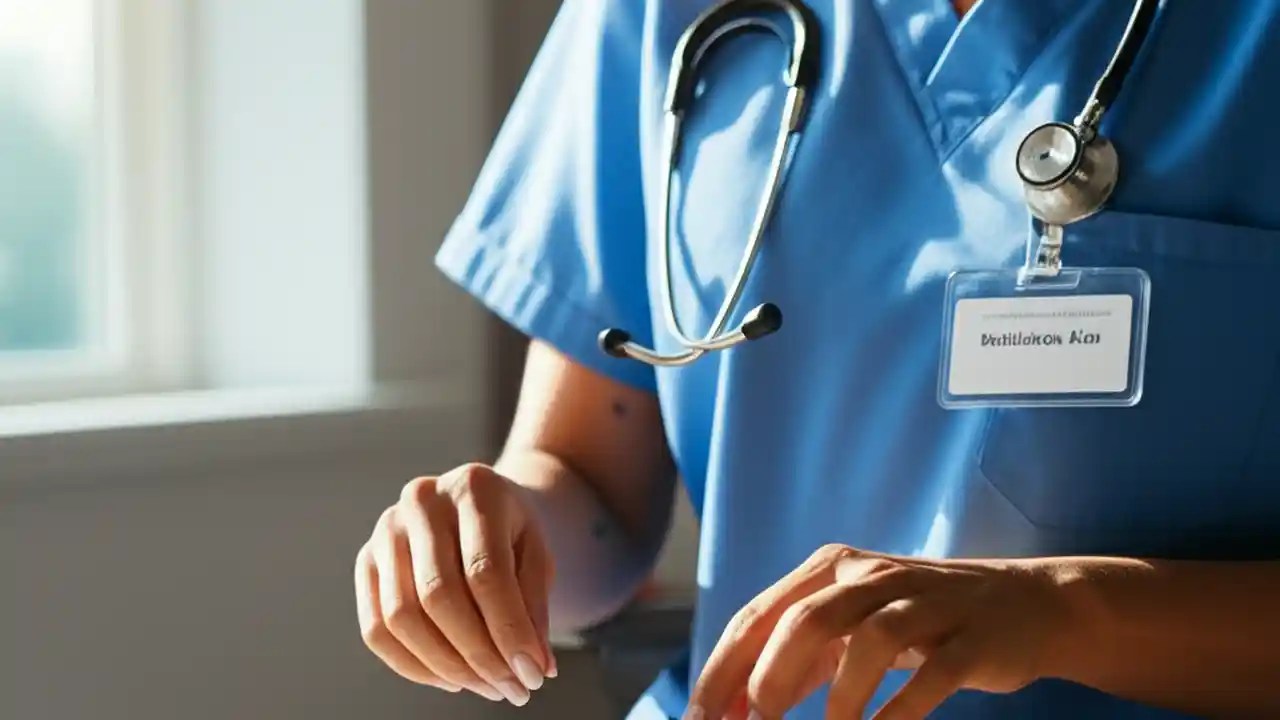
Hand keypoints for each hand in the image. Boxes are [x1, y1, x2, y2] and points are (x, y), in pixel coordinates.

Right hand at [354, 464, 556, 705]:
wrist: (479, 504)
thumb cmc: (512, 531)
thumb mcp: (538, 554)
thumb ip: (534, 606)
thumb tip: (535, 668)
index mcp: (474, 487)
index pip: (486, 571)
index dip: (509, 630)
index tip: (532, 674)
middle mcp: (422, 500)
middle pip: (439, 596)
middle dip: (479, 656)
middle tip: (512, 690)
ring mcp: (386, 529)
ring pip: (401, 617)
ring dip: (447, 667)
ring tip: (487, 687)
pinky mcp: (365, 560)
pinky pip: (376, 629)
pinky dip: (414, 666)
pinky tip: (452, 680)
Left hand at [687, 545, 1071, 719]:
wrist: (1028, 603)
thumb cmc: (921, 621)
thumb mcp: (851, 626)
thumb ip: (798, 658)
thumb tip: (735, 707)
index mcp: (832, 569)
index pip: (760, 615)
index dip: (724, 669)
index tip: (700, 717)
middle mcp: (872, 576)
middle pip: (805, 621)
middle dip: (769, 680)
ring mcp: (925, 602)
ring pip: (867, 640)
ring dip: (839, 698)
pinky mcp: (970, 636)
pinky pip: (931, 674)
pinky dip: (900, 709)